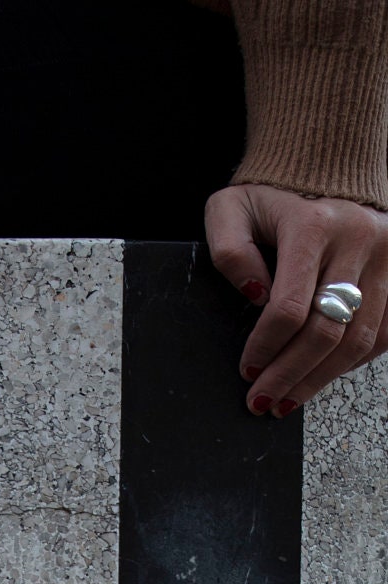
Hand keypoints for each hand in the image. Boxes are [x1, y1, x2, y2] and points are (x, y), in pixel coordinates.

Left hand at [206, 184, 387, 412]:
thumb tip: (253, 295)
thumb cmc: (273, 193)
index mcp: (313, 225)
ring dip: (320, 379)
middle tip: (262, 401)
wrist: (327, 163)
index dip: (266, 349)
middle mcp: (357, 240)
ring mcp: (385, 256)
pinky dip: (353, 362)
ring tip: (288, 400)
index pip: (290, 308)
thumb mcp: (232, 209)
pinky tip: (323, 375)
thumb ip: (230, 250)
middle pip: (326, 331)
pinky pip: (383, 333)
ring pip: (358, 339)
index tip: (247, 370)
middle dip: (289, 375)